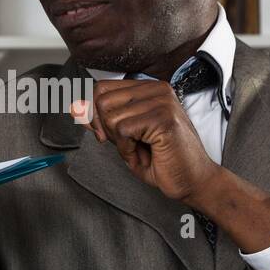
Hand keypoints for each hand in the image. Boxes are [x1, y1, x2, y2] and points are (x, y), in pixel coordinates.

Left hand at [72, 80, 269, 253]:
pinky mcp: (163, 118)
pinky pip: (123, 130)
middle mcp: (156, 89)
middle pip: (102, 99)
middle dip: (104, 128)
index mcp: (148, 89)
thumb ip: (102, 121)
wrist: (194, 181)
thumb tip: (75, 106)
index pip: (102, 88)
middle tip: (125, 145)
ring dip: (118, 141)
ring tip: (141, 149)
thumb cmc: (162, 161)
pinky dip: (127, 149)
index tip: (105, 135)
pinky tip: (147, 152)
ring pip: (110, 116)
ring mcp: (162, 102)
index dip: (95, 114)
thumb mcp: (124, 139)